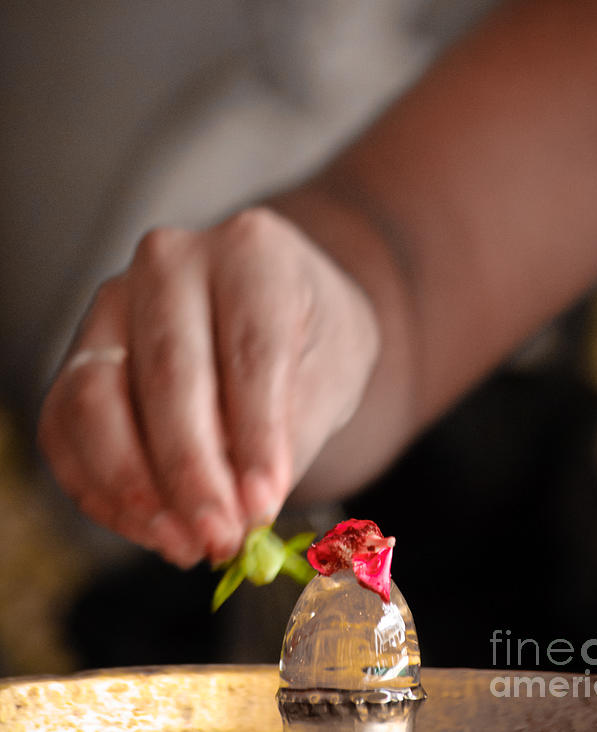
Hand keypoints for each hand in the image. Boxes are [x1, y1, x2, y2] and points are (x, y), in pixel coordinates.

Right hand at [39, 207, 378, 567]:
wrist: (273, 311)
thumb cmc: (310, 338)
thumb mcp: (333, 370)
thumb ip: (291, 431)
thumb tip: (245, 506)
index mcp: (251, 250)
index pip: (249, 348)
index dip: (256, 433)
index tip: (264, 503)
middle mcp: (170, 261)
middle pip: (169, 371)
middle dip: (192, 470)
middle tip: (221, 538)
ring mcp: (114, 303)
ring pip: (96, 399)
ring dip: (134, 487)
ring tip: (184, 543)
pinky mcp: (81, 352)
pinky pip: (65, 426)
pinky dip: (99, 488)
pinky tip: (147, 526)